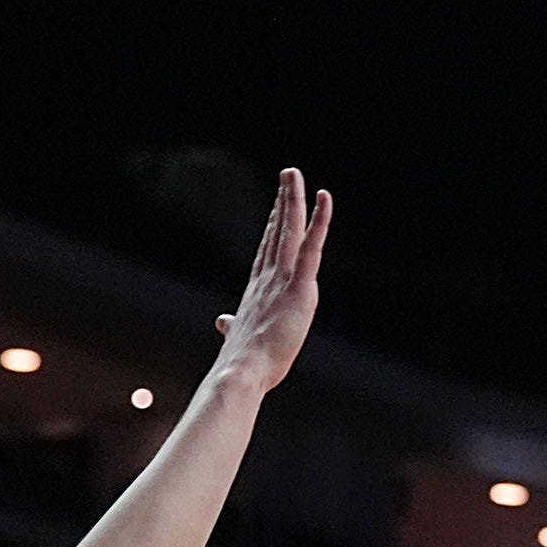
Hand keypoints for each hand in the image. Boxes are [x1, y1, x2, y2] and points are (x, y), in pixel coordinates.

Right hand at [208, 172, 332, 395]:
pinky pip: (311, 246)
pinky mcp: (299, 287)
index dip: (272, 225)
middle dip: (282, 201)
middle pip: (276, 231)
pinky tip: (324, 198)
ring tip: (294, 174)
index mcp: (257, 289)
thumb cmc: (243, 362)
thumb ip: (231, 325)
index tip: (276, 206)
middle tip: (287, 175)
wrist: (241, 372)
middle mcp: (267, 277)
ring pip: (289, 230)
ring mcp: (281, 279)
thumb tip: (222, 322)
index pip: (267, 250)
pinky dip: (319, 221)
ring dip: (293, 199)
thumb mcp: (238, 337)